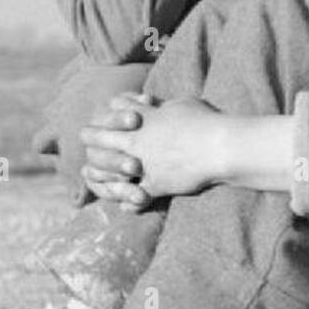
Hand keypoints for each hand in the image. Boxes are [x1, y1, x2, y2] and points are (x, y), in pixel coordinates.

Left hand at [81, 96, 227, 203]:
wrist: (221, 147)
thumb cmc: (206, 122)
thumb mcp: (182, 104)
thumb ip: (164, 106)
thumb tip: (158, 106)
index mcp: (143, 117)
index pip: (113, 108)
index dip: (108, 111)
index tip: (107, 115)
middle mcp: (136, 140)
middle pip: (100, 138)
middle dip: (92, 139)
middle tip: (88, 141)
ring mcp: (143, 164)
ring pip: (110, 170)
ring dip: (103, 173)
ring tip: (99, 177)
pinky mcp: (155, 184)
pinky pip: (135, 197)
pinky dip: (130, 201)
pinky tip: (128, 204)